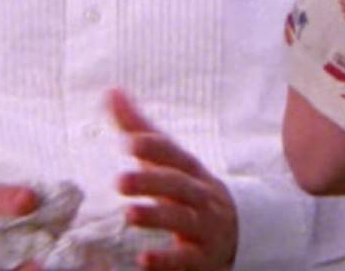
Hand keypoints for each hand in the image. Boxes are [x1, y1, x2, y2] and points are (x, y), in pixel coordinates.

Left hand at [108, 88, 237, 270]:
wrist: (234, 231)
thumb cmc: (186, 190)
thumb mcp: (167, 161)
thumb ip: (138, 128)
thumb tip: (110, 91)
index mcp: (190, 170)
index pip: (174, 154)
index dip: (154, 148)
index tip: (127, 142)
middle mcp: (201, 196)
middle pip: (179, 185)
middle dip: (151, 182)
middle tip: (119, 181)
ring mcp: (205, 227)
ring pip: (184, 219)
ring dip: (157, 217)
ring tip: (129, 215)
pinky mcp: (202, 258)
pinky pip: (186, 260)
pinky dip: (167, 260)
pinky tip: (143, 260)